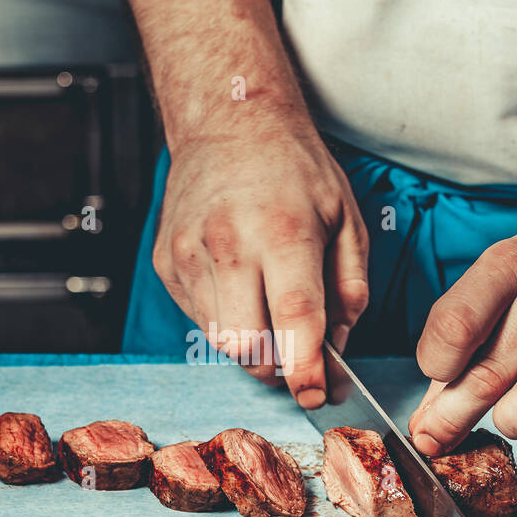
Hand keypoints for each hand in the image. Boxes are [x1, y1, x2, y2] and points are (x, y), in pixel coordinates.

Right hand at [153, 119, 368, 407]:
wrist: (227, 120)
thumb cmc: (293, 167)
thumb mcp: (345, 218)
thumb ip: (349, 288)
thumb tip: (338, 348)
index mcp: (282, 231)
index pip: (293, 319)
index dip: (306, 370)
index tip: (318, 396)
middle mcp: (229, 245)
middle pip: (247, 347)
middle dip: (277, 370)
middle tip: (299, 361)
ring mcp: (189, 256)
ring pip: (220, 341)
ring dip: (253, 347)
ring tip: (271, 312)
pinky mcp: (167, 264)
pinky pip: (200, 319)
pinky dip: (227, 322)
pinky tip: (243, 287)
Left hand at [407, 204, 516, 453]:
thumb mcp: (503, 277)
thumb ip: (462, 342)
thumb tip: (427, 421)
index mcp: (512, 264)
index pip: (454, 326)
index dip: (435, 365)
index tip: (438, 374)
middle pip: (489, 374)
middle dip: (452, 418)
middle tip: (439, 435)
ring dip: (512, 422)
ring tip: (510, 414)